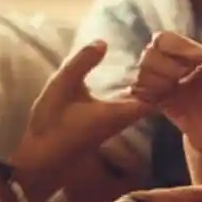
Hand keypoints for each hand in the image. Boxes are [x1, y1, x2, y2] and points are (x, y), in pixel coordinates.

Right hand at [11, 41, 150, 197]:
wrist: (40, 160)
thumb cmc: (52, 123)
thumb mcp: (63, 86)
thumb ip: (81, 63)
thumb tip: (103, 42)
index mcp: (117, 112)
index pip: (154, 97)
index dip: (161, 80)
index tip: (160, 62)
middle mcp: (122, 121)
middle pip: (151, 101)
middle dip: (156, 82)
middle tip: (155, 60)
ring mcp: (115, 127)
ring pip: (140, 106)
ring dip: (144, 89)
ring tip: (144, 66)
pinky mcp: (106, 128)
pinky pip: (129, 110)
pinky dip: (133, 96)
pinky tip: (126, 82)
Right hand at [135, 0, 201, 152]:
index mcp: (194, 53)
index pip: (168, 39)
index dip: (179, 51)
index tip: (198, 65)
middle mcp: (177, 64)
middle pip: (150, 51)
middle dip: (166, 66)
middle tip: (185, 80)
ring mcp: (166, 81)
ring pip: (143, 67)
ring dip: (158, 79)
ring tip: (176, 91)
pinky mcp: (157, 100)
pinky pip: (139, 88)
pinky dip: (149, 92)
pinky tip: (164, 101)